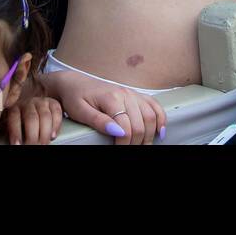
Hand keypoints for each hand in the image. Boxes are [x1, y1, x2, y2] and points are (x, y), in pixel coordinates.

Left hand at [4, 94, 63, 145]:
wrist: (34, 109)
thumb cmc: (22, 122)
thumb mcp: (15, 124)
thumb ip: (14, 130)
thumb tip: (12, 143)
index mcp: (15, 108)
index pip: (14, 119)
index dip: (15, 132)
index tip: (17, 144)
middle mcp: (28, 103)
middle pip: (31, 118)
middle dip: (33, 135)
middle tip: (34, 145)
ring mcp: (41, 101)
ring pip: (45, 116)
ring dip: (45, 133)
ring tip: (44, 143)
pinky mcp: (53, 103)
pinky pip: (57, 112)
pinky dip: (56, 125)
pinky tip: (52, 135)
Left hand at [37, 68, 165, 144]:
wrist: (74, 83)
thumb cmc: (75, 98)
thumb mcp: (81, 112)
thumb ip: (99, 122)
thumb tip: (118, 132)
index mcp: (111, 98)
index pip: (126, 127)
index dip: (124, 144)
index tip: (118, 151)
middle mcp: (125, 93)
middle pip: (140, 123)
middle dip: (137, 142)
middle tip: (130, 152)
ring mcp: (131, 93)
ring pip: (150, 115)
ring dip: (150, 134)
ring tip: (143, 146)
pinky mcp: (134, 94)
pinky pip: (154, 105)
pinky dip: (160, 118)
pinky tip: (159, 131)